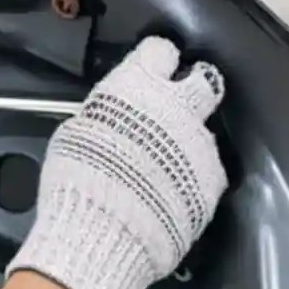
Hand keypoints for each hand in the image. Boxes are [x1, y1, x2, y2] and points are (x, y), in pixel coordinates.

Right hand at [7, 36, 228, 288]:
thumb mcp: (76, 134)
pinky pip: (208, 173)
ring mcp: (200, 147)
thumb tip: (114, 113)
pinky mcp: (212, 184)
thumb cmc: (77, 184)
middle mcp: (178, 109)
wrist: (100, 236)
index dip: (156, 62)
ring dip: (188, 143)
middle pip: (204, 80)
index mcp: (139, 87)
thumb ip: (106, 113)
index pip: (160, 52)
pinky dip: (194, 179)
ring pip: (204, 133)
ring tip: (162, 168)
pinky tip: (171, 193)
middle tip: (177, 105)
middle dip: (192, 89)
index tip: (151, 70)